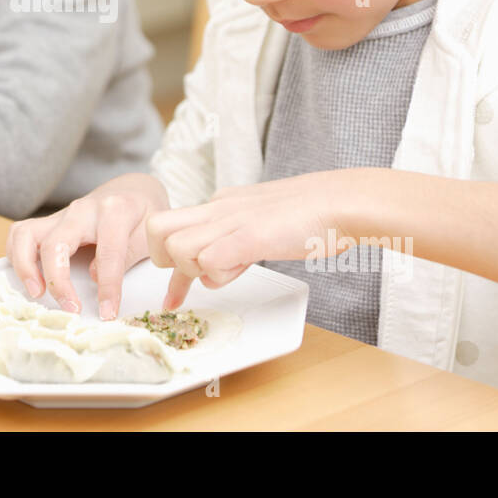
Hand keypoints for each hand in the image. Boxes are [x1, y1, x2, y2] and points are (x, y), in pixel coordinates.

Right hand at [5, 172, 168, 319]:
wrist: (131, 191)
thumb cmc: (143, 215)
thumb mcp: (150, 234)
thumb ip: (128, 255)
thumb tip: (93, 277)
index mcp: (114, 210)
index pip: (108, 252)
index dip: (108, 287)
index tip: (108, 312)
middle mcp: (82, 209)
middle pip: (56, 244)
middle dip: (58, 281)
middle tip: (70, 310)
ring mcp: (61, 214)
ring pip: (27, 234)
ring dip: (25, 266)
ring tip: (36, 293)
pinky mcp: (49, 222)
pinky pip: (21, 234)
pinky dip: (17, 256)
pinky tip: (28, 279)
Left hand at [146, 168, 378, 309]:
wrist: (342, 201)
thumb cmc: (310, 217)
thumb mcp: (259, 227)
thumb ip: (233, 246)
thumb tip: (213, 268)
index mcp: (219, 204)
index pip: (169, 227)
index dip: (166, 263)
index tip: (174, 295)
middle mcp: (217, 208)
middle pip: (155, 229)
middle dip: (165, 263)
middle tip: (193, 277)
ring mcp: (231, 221)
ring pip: (176, 247)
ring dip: (192, 270)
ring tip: (227, 271)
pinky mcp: (249, 236)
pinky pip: (208, 259)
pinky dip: (216, 273)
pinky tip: (239, 269)